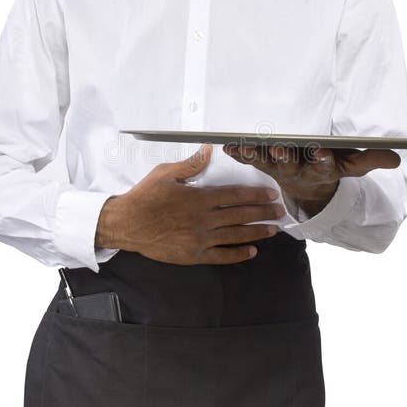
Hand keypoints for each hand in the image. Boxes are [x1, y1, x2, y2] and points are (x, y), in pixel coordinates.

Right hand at [95, 143, 286, 264]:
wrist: (127, 224)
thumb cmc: (145, 197)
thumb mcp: (166, 174)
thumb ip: (191, 164)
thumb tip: (208, 149)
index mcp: (199, 198)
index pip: (236, 196)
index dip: (256, 195)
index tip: (271, 194)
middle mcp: (204, 219)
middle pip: (241, 215)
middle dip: (263, 213)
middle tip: (279, 211)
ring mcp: (200, 239)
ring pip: (236, 235)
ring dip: (257, 232)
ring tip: (272, 230)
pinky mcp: (193, 255)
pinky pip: (221, 256)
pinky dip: (237, 254)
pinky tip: (251, 251)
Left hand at [222, 143, 400, 203]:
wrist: (309, 186)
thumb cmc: (332, 167)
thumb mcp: (353, 166)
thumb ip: (371, 160)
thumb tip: (397, 158)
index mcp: (320, 169)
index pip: (323, 164)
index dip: (322, 158)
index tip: (321, 150)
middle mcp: (298, 170)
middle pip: (291, 164)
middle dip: (284, 157)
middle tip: (279, 150)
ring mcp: (279, 168)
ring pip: (267, 162)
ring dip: (256, 155)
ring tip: (246, 147)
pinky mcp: (264, 165)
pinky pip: (251, 160)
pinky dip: (240, 154)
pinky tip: (228, 147)